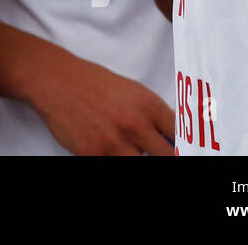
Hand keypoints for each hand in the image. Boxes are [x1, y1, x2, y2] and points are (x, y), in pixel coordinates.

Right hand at [26, 51, 175, 155]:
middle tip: (156, 153)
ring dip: (136, 157)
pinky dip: (112, 158)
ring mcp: (114, 142)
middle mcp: (135, 124)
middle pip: (168, 157)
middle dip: (166, 157)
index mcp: (149, 105)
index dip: (190, 149)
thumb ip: (154, 116)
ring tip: (127, 147)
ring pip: (140, 164)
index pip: (184, 137)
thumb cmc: (95, 84)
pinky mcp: (93, 154)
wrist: (57, 81)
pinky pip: (112, 165)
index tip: (190, 153)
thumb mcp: (133, 92)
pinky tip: (108, 149)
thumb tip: (176, 141)